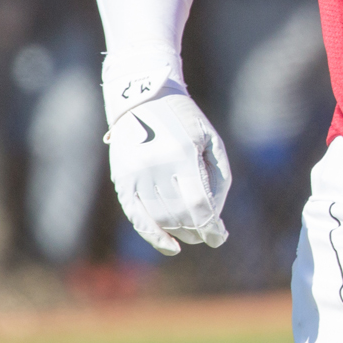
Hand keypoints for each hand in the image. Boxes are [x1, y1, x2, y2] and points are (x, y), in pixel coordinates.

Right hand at [107, 90, 231, 254]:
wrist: (144, 96)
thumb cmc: (185, 118)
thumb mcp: (210, 138)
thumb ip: (219, 176)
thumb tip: (216, 214)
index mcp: (182, 155)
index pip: (199, 206)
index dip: (212, 228)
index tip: (220, 237)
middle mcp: (156, 167)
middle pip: (181, 216)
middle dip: (199, 230)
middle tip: (209, 234)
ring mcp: (136, 175)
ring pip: (161, 218)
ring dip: (180, 232)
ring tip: (193, 234)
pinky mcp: (121, 181)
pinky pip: (137, 217)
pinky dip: (153, 236)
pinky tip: (171, 246)